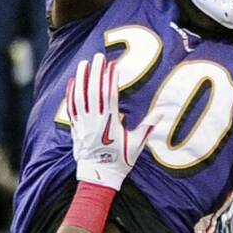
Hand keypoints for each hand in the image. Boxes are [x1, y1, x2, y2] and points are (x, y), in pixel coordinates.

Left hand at [65, 52, 160, 191]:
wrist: (98, 176)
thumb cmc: (119, 162)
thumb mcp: (136, 145)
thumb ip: (147, 128)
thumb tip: (161, 113)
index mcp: (110, 123)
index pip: (110, 95)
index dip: (111, 78)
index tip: (113, 65)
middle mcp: (94, 120)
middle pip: (94, 91)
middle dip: (96, 72)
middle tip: (99, 56)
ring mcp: (83, 123)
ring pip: (80, 96)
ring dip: (82, 78)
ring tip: (85, 63)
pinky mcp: (75, 128)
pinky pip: (71, 107)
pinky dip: (71, 93)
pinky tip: (74, 81)